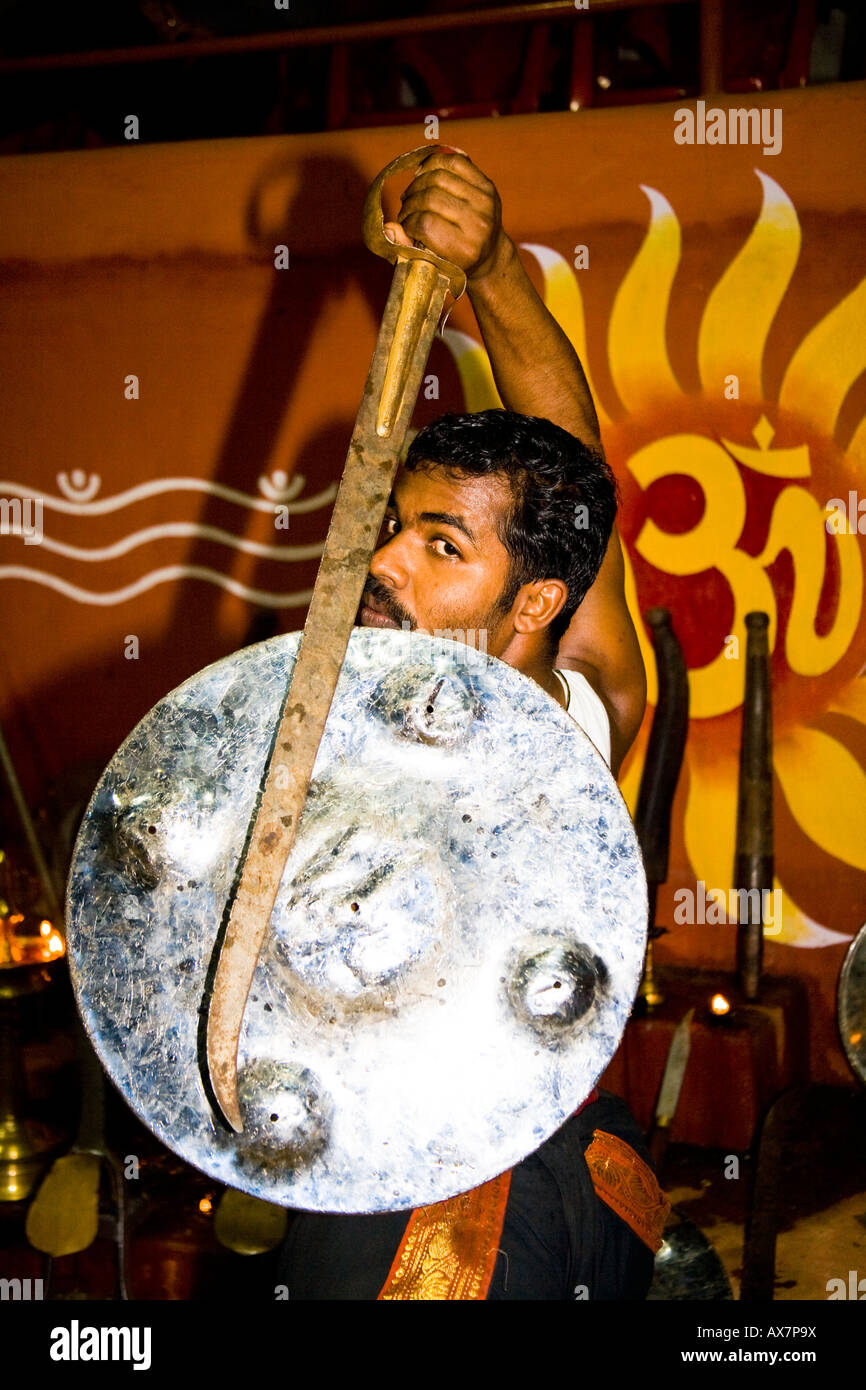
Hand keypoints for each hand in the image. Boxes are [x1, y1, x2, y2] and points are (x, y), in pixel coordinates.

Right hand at [383, 148, 509, 282]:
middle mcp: (479, 224)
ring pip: (439, 176)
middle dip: (411, 203)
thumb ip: (406, 247)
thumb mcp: (431, 263)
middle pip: (431, 197)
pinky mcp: (487, 185)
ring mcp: (485, 202)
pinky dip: (433, 164)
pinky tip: (424, 175)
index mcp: (465, 249)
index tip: (406, 226)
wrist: (490, 255)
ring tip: (413, 195)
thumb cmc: (454, 261)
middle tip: (406, 210)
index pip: (426, 224)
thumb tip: (388, 228)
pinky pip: (454, 162)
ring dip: (418, 184)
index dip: (409, 222)